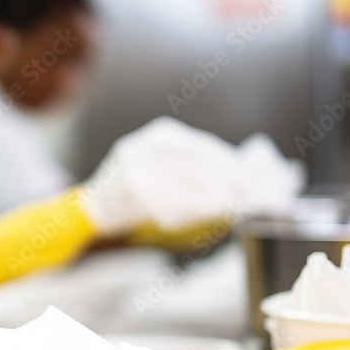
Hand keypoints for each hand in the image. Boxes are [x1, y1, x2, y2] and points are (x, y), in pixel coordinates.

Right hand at [80, 116, 245, 234]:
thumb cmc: (140, 190)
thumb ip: (200, 170)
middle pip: (198, 164)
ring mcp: (135, 165)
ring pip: (186, 184)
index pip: (204, 146)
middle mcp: (147, 145)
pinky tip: (205, 214)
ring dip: (214, 199)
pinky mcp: (130, 189)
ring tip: (232, 208)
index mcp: (161, 134)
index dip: (232, 163)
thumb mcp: (167, 168)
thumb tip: (243, 183)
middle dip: (228, 182)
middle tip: (250, 197)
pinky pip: (169, 202)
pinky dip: (191, 211)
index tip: (254, 180)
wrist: (96, 207)